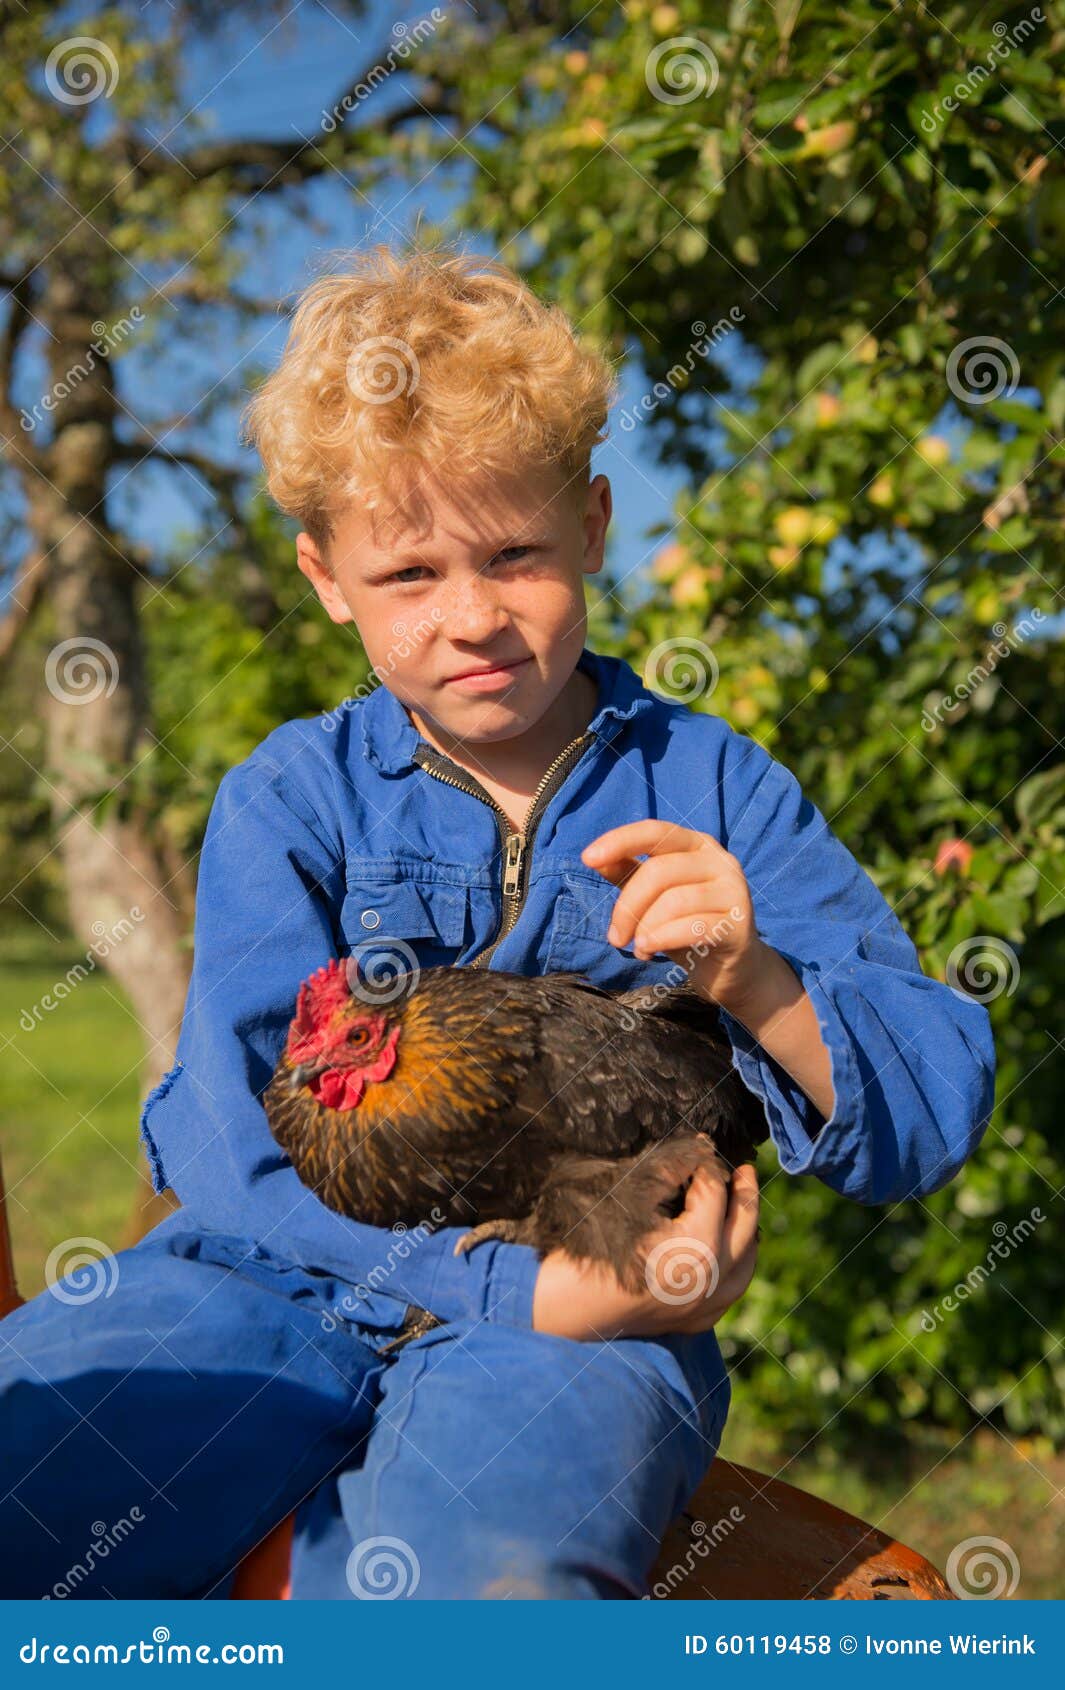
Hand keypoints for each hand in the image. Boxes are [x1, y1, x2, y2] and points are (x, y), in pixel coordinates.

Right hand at [531, 1163, 759, 1341]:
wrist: (561, 1309)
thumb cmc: (588, 1246)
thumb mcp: (627, 1196)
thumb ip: (669, 1170)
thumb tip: (698, 1149)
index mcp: (697, 1246)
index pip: (714, 1190)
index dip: (706, 1161)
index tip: (700, 1144)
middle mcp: (710, 1280)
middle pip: (742, 1226)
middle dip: (743, 1192)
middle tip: (744, 1169)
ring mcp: (703, 1306)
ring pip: (745, 1264)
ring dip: (746, 1231)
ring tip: (742, 1207)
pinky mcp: (692, 1322)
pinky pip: (729, 1292)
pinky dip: (735, 1266)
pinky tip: (728, 1251)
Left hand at [581, 820, 768, 1011]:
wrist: (731, 968)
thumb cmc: (686, 926)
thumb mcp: (653, 897)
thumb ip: (628, 874)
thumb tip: (595, 858)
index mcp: (696, 845)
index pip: (655, 832)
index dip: (620, 841)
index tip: (587, 858)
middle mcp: (719, 860)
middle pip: (660, 871)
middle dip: (628, 907)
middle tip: (615, 937)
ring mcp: (734, 891)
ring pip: (675, 901)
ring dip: (645, 928)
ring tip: (640, 948)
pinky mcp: (740, 925)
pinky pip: (693, 927)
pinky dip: (662, 939)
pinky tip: (650, 951)